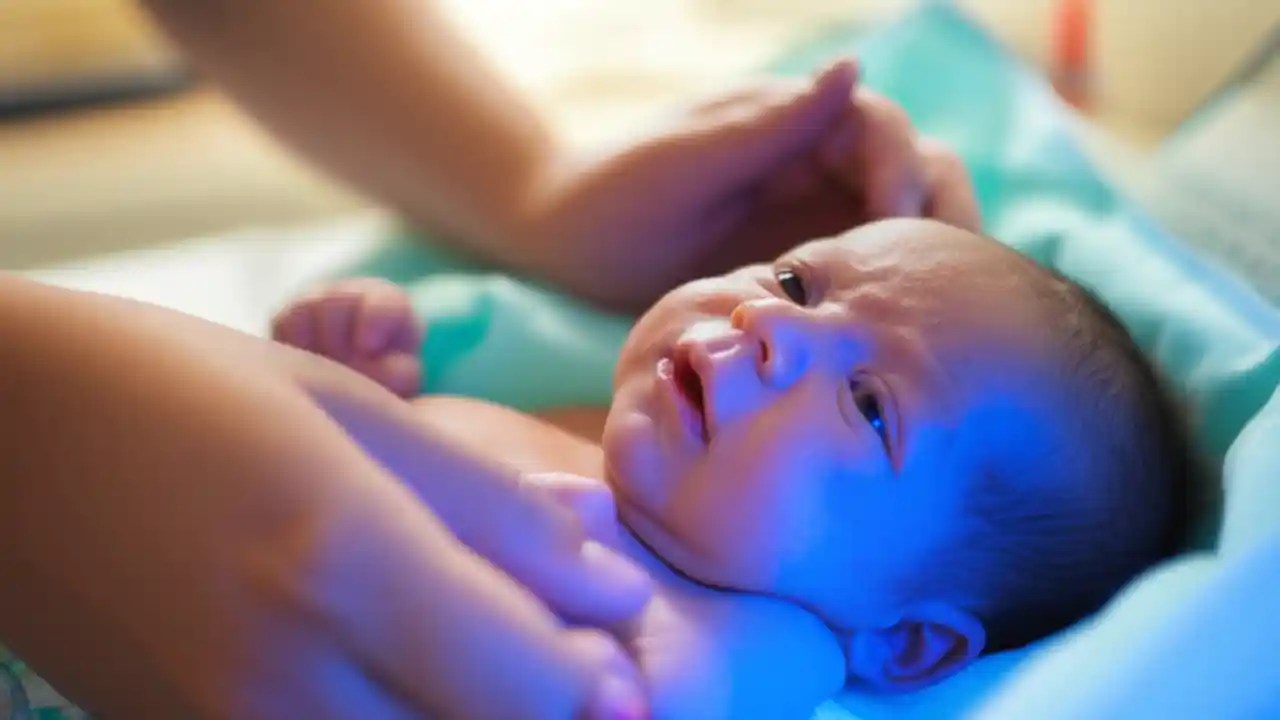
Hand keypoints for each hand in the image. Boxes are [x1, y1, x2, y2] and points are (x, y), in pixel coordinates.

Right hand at [0, 280, 650, 718]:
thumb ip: (493, 503)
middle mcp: (286, 674)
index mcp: (342, 559)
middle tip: (568, 667)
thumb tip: (609, 571)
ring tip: (486, 665)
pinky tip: (403, 682)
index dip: (598, 685)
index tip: (623, 658)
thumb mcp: (348, 413)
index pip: (526, 679)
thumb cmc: (179, 389)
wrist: (2, 437)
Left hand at [520, 58, 980, 310]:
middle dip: (942, 226)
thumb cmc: (615, 192)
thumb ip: (772, 126)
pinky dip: (886, 303)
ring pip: (906, 232)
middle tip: (938, 299)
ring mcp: (819, 213)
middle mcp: (822, 162)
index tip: (891, 237)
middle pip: (921, 179)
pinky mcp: (807, 263)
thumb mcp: (690, 161)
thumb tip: (854, 68)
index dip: (904, 178)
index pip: (888, 133)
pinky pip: (868, 278)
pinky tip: (882, 347)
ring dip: (924, 271)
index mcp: (798, 120)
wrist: (568, 242)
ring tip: (924, 333)